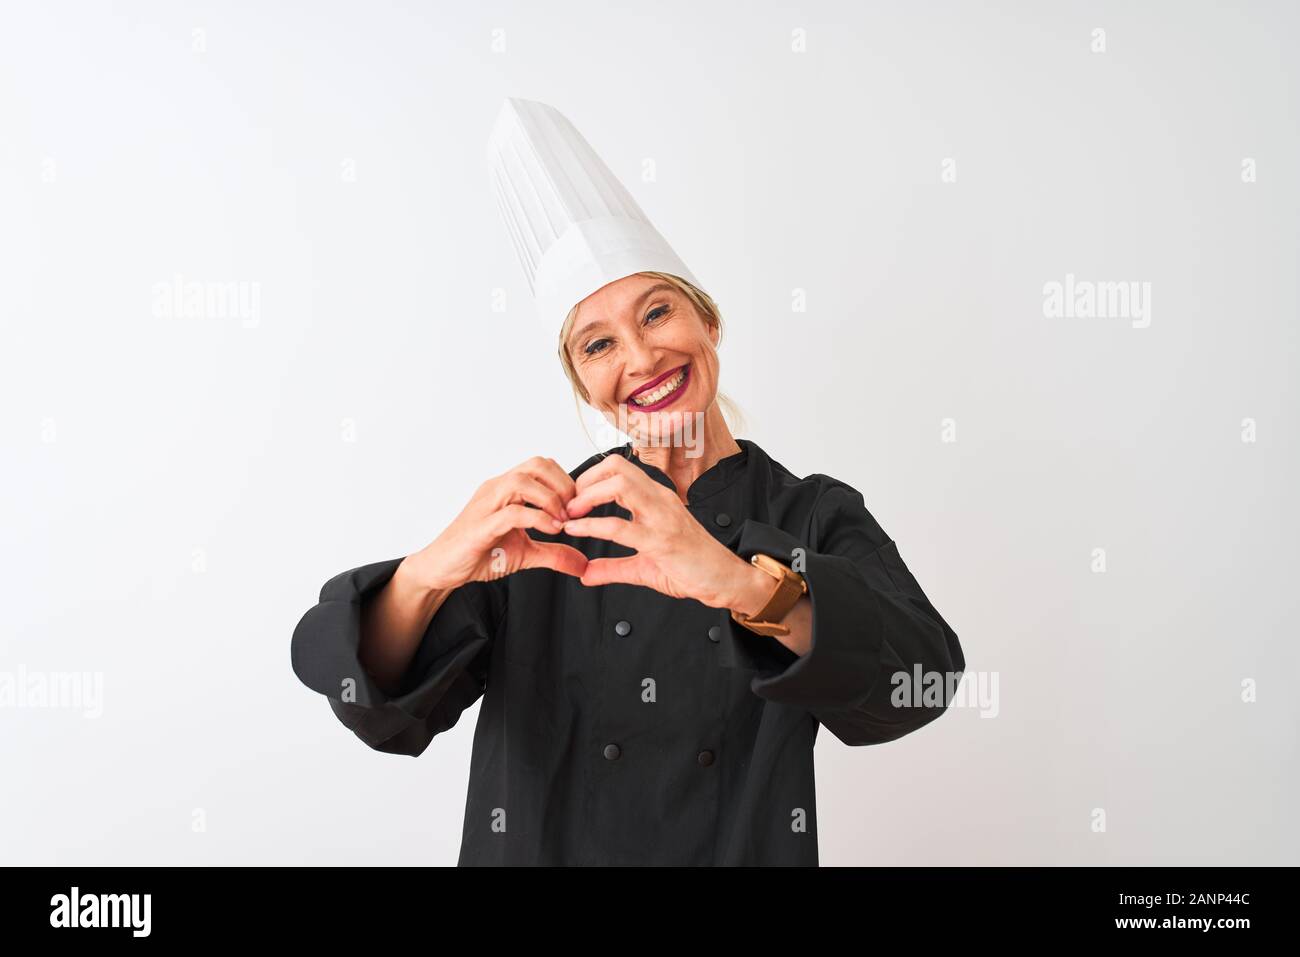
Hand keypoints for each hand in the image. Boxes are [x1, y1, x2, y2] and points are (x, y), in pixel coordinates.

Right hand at [410, 456, 587, 589]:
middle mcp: (496, 489)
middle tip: (574, 511)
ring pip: (522, 481)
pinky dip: (538, 519)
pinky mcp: (480, 526)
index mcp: (507, 489)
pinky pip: (512, 512)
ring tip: (562, 521)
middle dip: (563, 485)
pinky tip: (550, 531)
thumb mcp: (526, 554)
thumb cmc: (479, 554)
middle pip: (536, 464)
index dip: (566, 481)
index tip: (578, 507)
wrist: (442, 569)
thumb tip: (583, 563)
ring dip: (550, 499)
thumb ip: (554, 554)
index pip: (542, 465)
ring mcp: (486, 504)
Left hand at [561, 452, 753, 608]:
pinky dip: (592, 526)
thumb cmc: (692, 567)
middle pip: (616, 466)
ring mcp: (662, 517)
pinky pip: (621, 525)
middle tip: (569, 503)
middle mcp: (659, 500)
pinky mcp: (661, 540)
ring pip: (619, 486)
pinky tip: (577, 531)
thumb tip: (585, 572)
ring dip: (588, 496)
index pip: (619, 468)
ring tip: (571, 514)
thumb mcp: (644, 566)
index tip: (573, 500)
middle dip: (585, 480)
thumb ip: (613, 567)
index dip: (590, 478)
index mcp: (657, 498)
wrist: (725, 580)